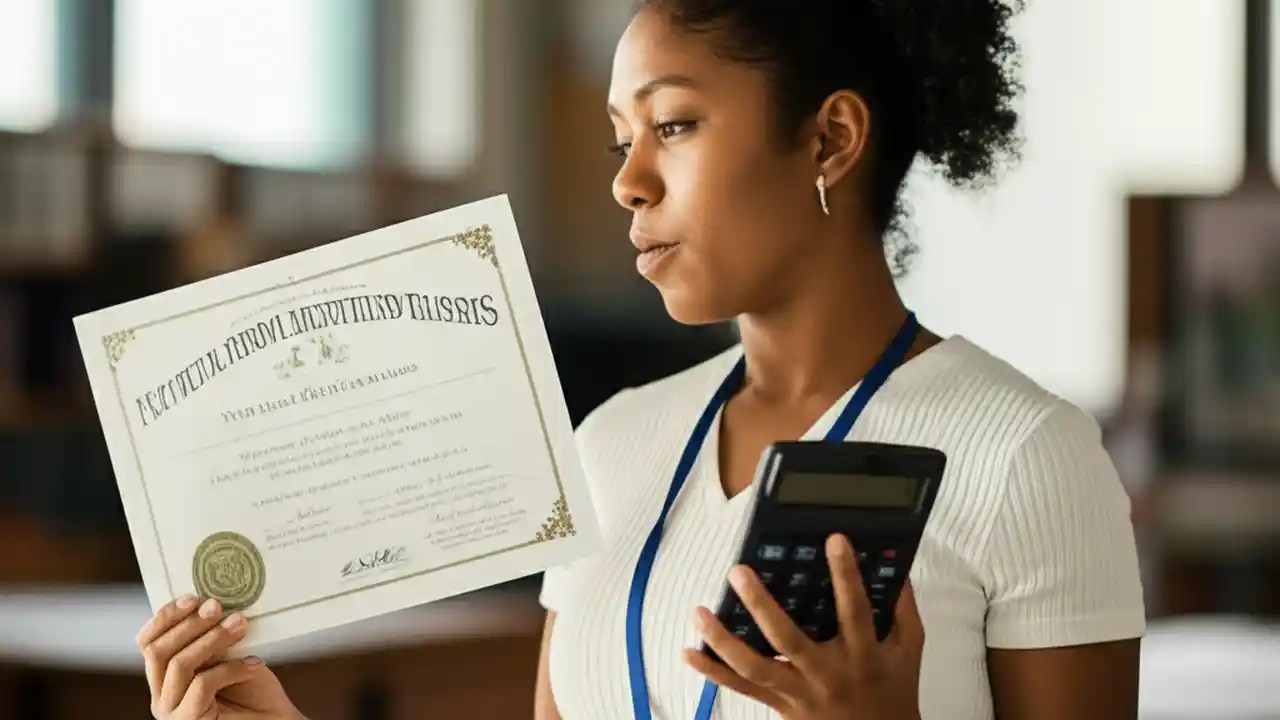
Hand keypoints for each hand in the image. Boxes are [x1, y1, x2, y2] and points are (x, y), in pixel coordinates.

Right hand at [137, 595, 303, 719]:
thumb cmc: (252, 690)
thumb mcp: (227, 656)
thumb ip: (210, 638)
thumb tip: (207, 603)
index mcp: (163, 677)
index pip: (147, 642)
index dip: (166, 617)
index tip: (194, 597)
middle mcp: (160, 696)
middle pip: (157, 651)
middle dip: (188, 624)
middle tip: (217, 606)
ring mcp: (171, 712)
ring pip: (179, 665)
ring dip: (212, 639)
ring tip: (240, 625)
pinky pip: (203, 685)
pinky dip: (231, 668)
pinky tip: (255, 663)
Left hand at [684, 534, 923, 719]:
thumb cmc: (896, 693)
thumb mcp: (909, 649)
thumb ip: (903, 608)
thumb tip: (895, 567)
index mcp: (862, 655)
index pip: (855, 610)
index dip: (846, 575)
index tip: (834, 540)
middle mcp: (826, 674)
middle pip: (788, 639)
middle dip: (760, 604)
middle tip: (738, 571)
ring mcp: (799, 693)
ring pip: (754, 668)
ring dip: (722, 640)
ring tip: (699, 611)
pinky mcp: (781, 707)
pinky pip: (742, 690)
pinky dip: (713, 672)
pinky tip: (689, 651)